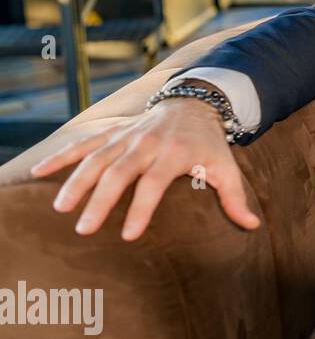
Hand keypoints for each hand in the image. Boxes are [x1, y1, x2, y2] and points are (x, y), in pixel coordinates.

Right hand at [28, 96, 260, 240]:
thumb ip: (234, 197)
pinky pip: (83, 143)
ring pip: (95, 158)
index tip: (129, 235)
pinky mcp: (112, 132)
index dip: (142, 209)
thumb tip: (252, 226)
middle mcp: (145, 144)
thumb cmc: (209, 143)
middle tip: (85, 228)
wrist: (193, 104)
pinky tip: (38, 172)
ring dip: (76, 182)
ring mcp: (125, 137)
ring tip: (61, 208)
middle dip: (101, 200)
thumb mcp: (226, 166)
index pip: (154, 184)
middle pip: (119, 173)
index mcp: (174, 154)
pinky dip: (61, 156)